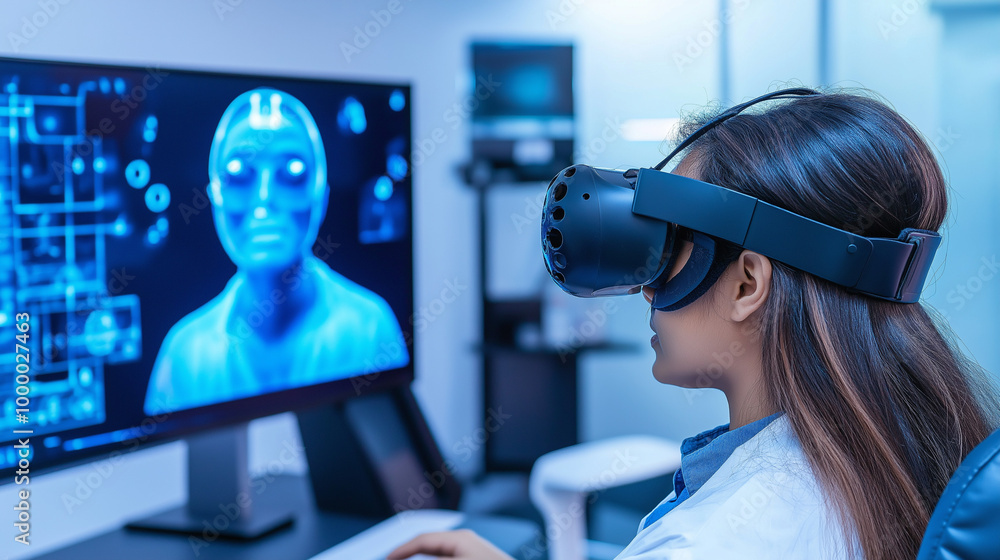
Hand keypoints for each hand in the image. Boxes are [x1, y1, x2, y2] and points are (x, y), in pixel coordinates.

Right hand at [387, 529, 514, 559]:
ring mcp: (474, 552)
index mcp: (460, 538)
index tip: (386, 559)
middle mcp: (467, 542)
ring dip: (426, 558)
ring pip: (441, 555)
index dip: (401, 551)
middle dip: (412, 557)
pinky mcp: (479, 558)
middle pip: (430, 547)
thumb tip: (404, 558)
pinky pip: (451, 558)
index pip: (422, 540)